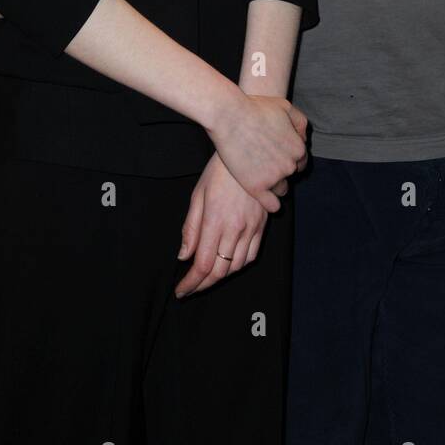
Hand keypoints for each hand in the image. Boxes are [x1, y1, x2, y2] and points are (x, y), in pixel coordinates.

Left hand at [174, 153, 267, 297]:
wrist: (249, 154)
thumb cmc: (218, 172)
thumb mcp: (197, 195)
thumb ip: (190, 228)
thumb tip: (183, 256)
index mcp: (215, 221)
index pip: (202, 264)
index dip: (191, 283)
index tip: (182, 290)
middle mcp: (235, 229)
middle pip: (219, 271)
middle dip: (203, 285)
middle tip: (191, 288)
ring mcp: (251, 228)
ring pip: (237, 266)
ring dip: (221, 276)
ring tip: (207, 277)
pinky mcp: (262, 225)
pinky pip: (252, 255)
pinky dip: (239, 265)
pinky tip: (229, 264)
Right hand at [207, 89, 307, 213]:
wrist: (229, 116)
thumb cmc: (255, 108)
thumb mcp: (285, 107)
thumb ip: (300, 122)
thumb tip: (304, 137)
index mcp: (298, 148)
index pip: (301, 161)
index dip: (289, 158)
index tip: (276, 155)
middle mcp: (290, 166)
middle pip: (290, 175)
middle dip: (281, 169)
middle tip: (265, 162)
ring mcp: (274, 178)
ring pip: (282, 189)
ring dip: (275, 185)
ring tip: (261, 175)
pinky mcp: (257, 187)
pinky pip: (271, 204)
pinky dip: (271, 203)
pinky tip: (264, 197)